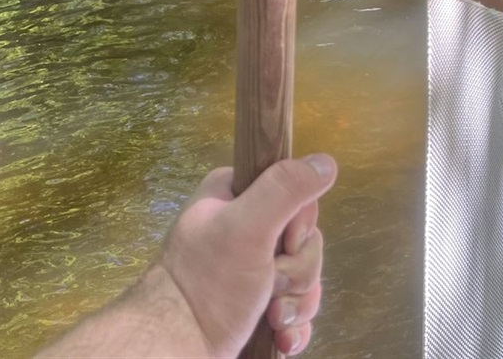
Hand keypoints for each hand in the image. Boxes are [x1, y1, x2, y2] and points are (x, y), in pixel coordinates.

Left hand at [158, 154, 336, 356]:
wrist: (176, 347)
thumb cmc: (207, 284)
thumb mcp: (247, 227)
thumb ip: (285, 190)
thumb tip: (325, 162)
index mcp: (236, 195)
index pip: (295, 196)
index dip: (299, 226)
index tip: (284, 244)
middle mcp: (244, 227)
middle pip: (305, 241)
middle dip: (296, 272)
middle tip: (268, 283)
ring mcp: (252, 269)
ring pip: (304, 278)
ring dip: (295, 303)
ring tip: (271, 317)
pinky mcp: (258, 305)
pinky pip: (297, 309)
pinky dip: (293, 326)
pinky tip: (279, 337)